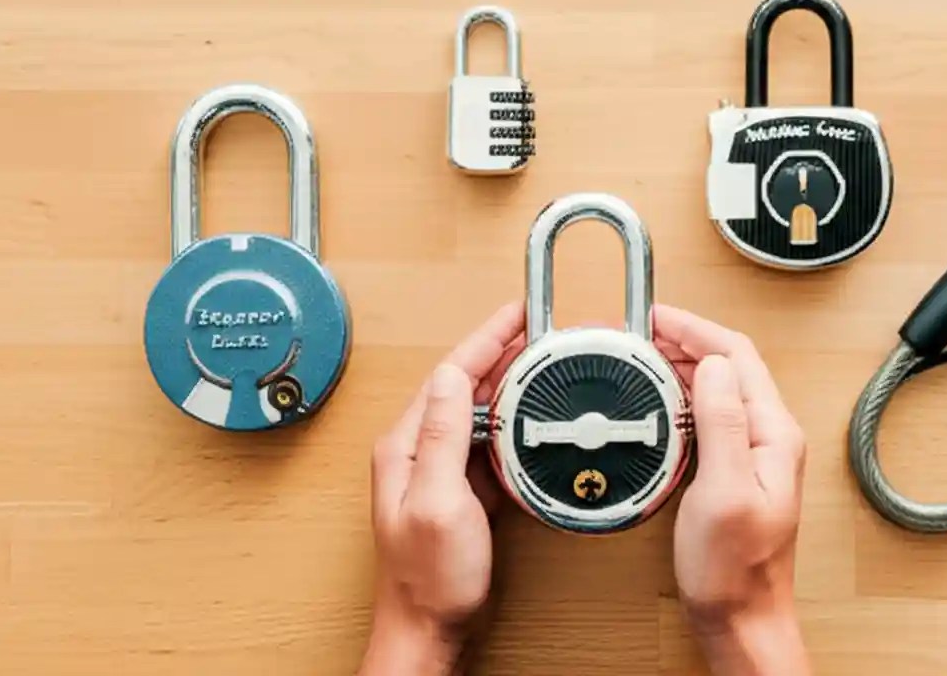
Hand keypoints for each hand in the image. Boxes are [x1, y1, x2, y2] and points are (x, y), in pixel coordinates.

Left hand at [359, 303, 524, 675]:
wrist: (427, 630)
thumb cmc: (428, 579)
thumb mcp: (437, 501)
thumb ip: (444, 437)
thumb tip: (454, 378)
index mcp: (405, 446)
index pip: (449, 375)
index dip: (485, 339)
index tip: (516, 315)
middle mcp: (416, 451)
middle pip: (463, 385)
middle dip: (500, 352)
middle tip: (538, 330)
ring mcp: (436, 471)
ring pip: (477, 411)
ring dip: (508, 383)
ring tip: (541, 361)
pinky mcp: (457, 491)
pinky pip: (486, 441)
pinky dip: (512, 422)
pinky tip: (531, 418)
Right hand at [654, 305, 809, 675]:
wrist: (742, 618)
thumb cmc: (735, 570)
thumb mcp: (724, 491)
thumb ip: (723, 424)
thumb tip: (715, 366)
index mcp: (773, 434)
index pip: (738, 356)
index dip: (695, 329)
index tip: (657, 317)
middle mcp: (769, 437)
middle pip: (730, 365)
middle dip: (685, 340)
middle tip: (640, 333)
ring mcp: (755, 453)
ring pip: (719, 387)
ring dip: (682, 365)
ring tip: (644, 356)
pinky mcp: (736, 469)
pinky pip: (711, 416)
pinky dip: (681, 396)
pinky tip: (658, 402)